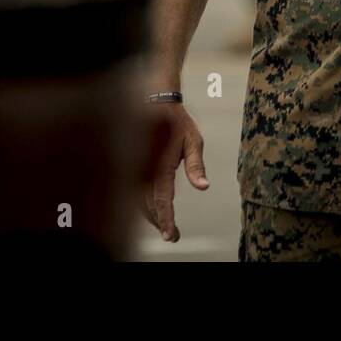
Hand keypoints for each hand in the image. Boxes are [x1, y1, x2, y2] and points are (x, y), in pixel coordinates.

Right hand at [141, 102, 208, 241]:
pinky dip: (144, 204)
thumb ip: (196, 165)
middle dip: (159, 222)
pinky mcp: (136, 166)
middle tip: (171, 236)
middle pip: (149, 205)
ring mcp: (139, 167)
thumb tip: (203, 186)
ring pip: (139, 201)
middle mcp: (146, 168)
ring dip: (151, 215)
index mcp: (161, 165)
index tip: (170, 235)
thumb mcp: (193, 141)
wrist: (156, 104)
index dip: (165, 219)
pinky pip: (136, 191)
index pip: (162, 199)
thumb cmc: (177, 122)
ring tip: (164, 226)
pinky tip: (152, 210)